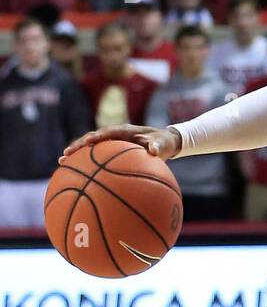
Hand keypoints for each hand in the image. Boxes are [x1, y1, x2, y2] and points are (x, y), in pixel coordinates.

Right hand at [62, 125, 180, 159]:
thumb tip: (154, 150)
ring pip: (91, 148)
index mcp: (125, 131)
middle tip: (65, 154)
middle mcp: (115, 135)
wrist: (165, 143)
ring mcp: (112, 143)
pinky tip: (77, 176)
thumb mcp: (163, 144)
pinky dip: (87, 164)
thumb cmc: (163, 142)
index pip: (107, 132)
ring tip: (62, 163)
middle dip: (79, 146)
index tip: (87, 143)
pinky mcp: (112, 152)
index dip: (97, 137)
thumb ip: (157, 146)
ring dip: (77, 154)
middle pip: (93, 139)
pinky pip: (97, 157)